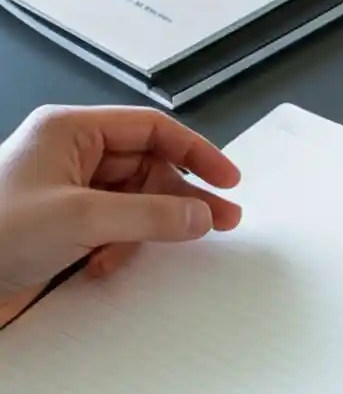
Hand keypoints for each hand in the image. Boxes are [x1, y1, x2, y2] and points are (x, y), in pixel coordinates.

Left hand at [0, 105, 240, 288]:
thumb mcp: (81, 218)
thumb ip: (151, 215)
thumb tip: (203, 216)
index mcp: (71, 131)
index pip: (152, 129)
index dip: (196, 152)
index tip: (228, 181)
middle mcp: (71, 154)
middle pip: (148, 166)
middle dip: (182, 196)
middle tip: (221, 221)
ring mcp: (66, 191)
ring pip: (135, 200)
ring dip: (149, 226)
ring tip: (166, 247)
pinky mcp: (61, 225)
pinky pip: (114, 227)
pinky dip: (120, 246)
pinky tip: (105, 264)